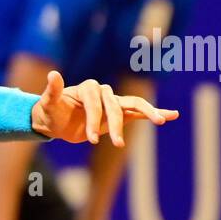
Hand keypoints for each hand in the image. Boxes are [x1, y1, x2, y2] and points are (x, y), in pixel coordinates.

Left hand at [31, 71, 177, 146]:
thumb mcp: (47, 104)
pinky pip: (139, 112)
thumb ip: (52, 91)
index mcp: (88, 88)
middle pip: (115, 107)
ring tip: (163, 120)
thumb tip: (53, 74)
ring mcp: (113, 102)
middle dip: (116, 126)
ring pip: (134, 105)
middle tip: (117, 144)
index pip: (96, 103)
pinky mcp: (119, 114)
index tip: (90, 139)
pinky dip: (154, 113)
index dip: (94, 120)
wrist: (56, 121)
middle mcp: (104, 92)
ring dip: (147, 114)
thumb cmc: (51, 112)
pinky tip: (172, 115)